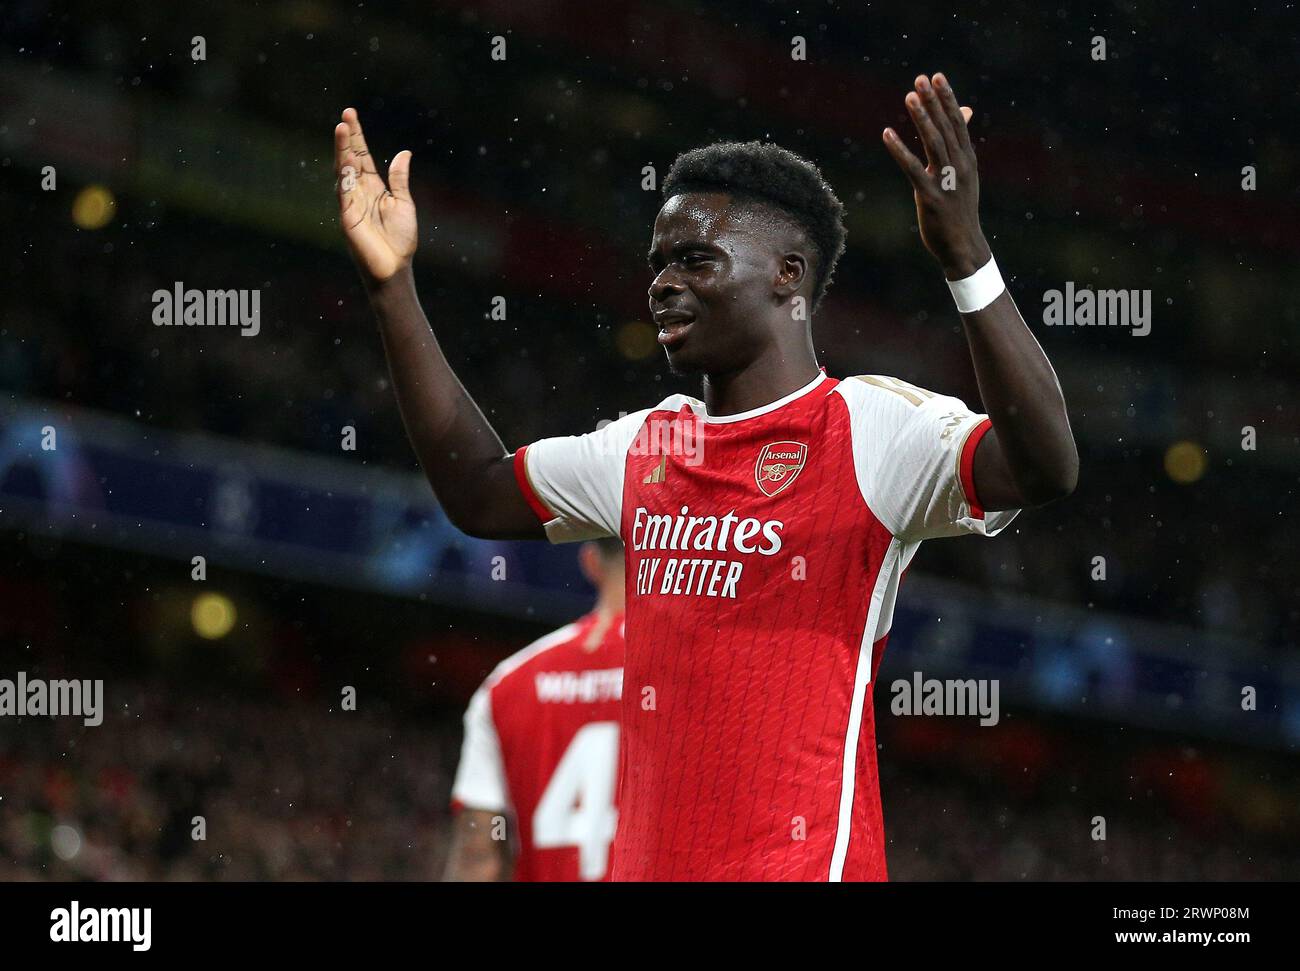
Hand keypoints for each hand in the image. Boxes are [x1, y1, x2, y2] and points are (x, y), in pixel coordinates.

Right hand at [334, 108, 416, 285]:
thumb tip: (404, 153)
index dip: (356, 136)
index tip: (350, 115)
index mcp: (372, 188)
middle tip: (345, 115)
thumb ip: (399, 179)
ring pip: (343, 172)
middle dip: (347, 137)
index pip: (361, 156)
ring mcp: (350, 204)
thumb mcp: (403, 203)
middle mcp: (358, 192)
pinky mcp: (347, 217)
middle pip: (350, 159)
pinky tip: (346, 159)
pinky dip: (344, 176)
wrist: (395, 268)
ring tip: (341, 129)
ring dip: (342, 151)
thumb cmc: (399, 240)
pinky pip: (344, 193)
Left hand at [882, 73, 990, 279]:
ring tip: (909, 96)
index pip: (958, 123)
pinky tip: (887, 134)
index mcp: (968, 160)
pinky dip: (900, 150)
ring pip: (933, 143)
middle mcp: (960, 166)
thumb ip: (960, 144)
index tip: (937, 77)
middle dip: (933, 102)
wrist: (963, 246)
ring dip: (921, 118)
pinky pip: (912, 168)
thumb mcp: (964, 174)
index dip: (947, 99)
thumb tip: (965, 111)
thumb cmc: (960, 209)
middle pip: (946, 127)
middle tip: (921, 78)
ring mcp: (946, 181)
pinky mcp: (930, 196)